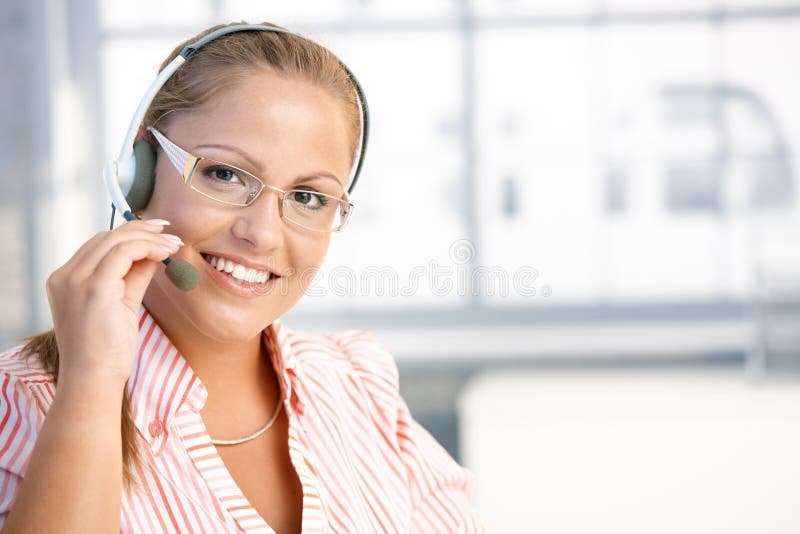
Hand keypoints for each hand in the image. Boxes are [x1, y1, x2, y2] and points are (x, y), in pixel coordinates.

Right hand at [45, 219, 182, 386]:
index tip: (156, 233)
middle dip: (140, 230)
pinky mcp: (94, 286)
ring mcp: (75, 280)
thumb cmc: (107, 351)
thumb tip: (152, 255)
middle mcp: (65, 277)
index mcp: (65, 281)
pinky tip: (165, 253)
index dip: (129, 234)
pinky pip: (124, 252)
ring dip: (149, 238)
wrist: (93, 379)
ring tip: (173, 243)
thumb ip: (133, 278)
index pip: (98, 245)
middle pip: (105, 237)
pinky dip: (148, 247)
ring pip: (116, 241)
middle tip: (168, 232)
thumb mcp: (121, 305)